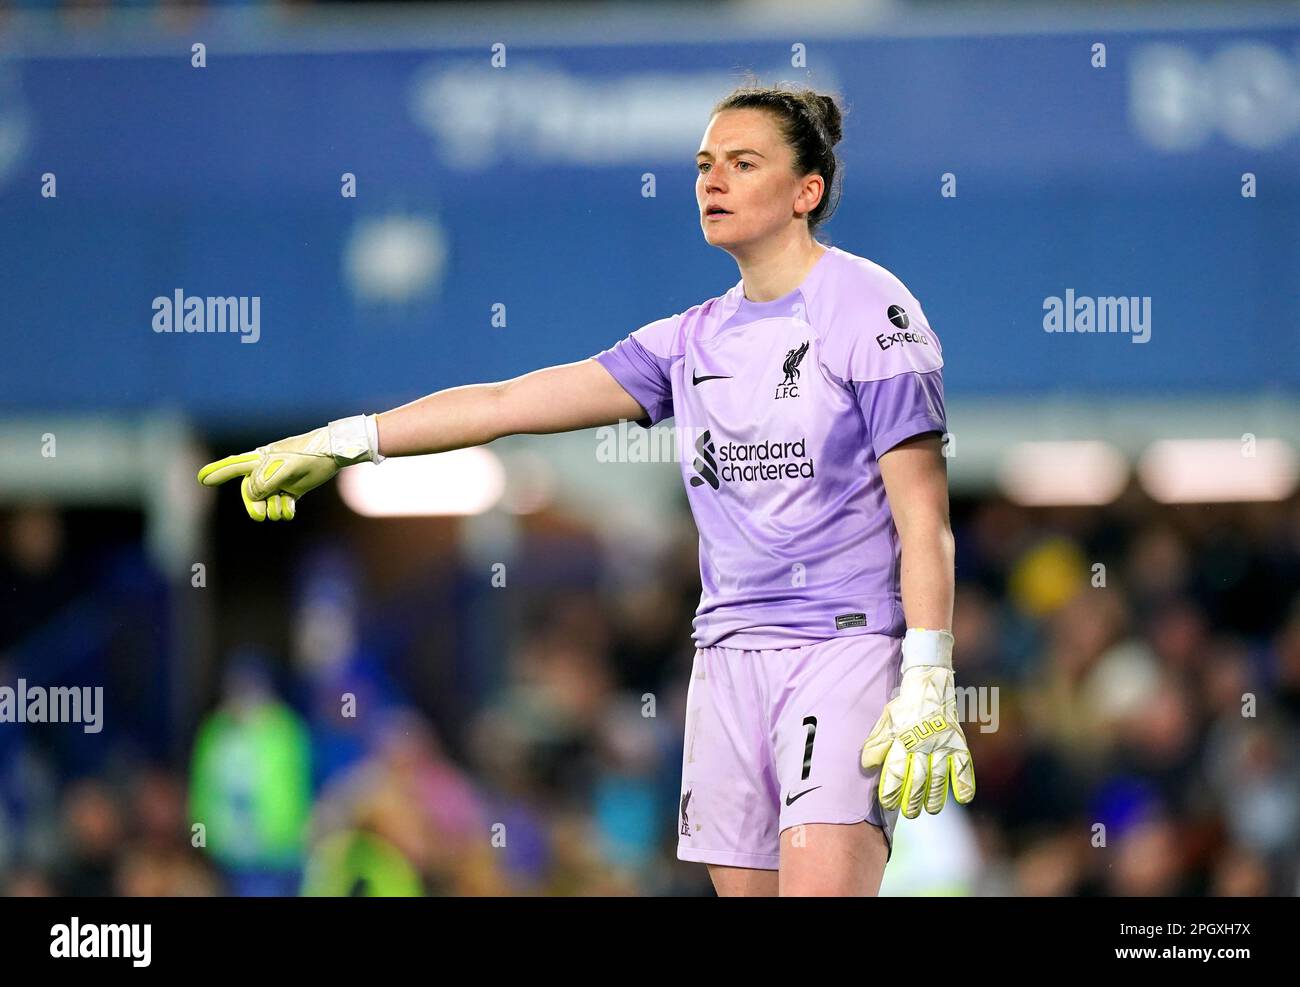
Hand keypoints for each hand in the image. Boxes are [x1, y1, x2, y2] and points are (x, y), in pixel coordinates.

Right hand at [197, 415, 380, 521]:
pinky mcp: (292, 490)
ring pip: (267, 502)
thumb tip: (251, 494)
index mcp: (261, 459)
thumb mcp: (287, 468)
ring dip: (274, 508)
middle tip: (259, 516)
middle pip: (250, 493)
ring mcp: (279, 481)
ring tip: (284, 505)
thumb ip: (266, 481)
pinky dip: (285, 511)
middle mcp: (267, 470)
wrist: (333, 454)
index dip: (217, 472)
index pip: (234, 467)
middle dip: (253, 506)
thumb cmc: (308, 455)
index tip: (201, 479)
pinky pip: (281, 506)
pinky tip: (291, 510)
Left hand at [861, 629, 974, 817]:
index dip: (892, 788)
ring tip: (930, 811)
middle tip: (909, 813)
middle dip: (913, 798)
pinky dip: (965, 782)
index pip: (896, 769)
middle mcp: (922, 742)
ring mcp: (942, 743)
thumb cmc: (904, 706)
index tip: (888, 803)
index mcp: (902, 737)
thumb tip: (867, 764)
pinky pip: (964, 765)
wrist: (929, 683)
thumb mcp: (886, 720)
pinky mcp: (958, 742)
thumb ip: (878, 742)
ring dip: (935, 796)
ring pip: (939, 776)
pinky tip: (963, 798)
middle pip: (918, 777)